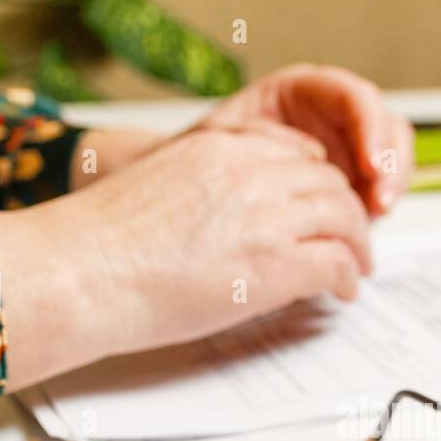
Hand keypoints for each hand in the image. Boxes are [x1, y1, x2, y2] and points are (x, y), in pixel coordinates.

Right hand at [0, 125, 371, 388]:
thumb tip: (229, 220)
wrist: (83, 272)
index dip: (318, 181)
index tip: (322, 201)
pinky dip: (348, 276)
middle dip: (346, 212)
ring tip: (356, 266)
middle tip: (351, 239)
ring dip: (356, 244)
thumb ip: (207, 185)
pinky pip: (337, 261)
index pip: (295, 152)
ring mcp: (268, 217)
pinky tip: (344, 291)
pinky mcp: (277, 264)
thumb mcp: (161, 184)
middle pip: (328, 183)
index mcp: (220, 148)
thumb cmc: (101, 243)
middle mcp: (252, 173)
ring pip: (344, 217)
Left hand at [193, 64, 414, 215]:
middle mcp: (328, 114)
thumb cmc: (205, 166)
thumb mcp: (225, 147)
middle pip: (382, 121)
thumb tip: (307, 163)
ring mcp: (345, 145)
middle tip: (381, 198)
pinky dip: (382, 202)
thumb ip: (263, 147)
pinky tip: (368, 223)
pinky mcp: (353, 178)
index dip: (369, 127)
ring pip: (392, 151)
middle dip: (389, 159)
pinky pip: (383, 184)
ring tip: (377, 213)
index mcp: (299, 91)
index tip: (369, 165)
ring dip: (394, 181)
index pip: (351, 96)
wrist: (197, 198)